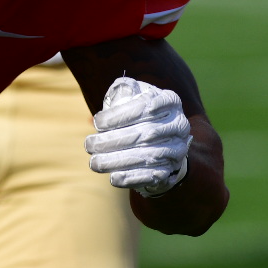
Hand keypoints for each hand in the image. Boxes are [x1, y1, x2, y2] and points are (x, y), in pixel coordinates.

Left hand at [85, 75, 191, 196]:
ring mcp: (178, 148)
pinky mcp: (172, 168)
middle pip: (146, 133)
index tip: (97, 122)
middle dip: (113, 140)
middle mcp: (179, 124)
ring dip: (118, 161)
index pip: (144, 106)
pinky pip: (152, 175)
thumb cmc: (138, 113)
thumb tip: (122, 91)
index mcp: (170, 100)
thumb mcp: (132, 96)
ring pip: (148, 156)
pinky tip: (114, 177)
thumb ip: (125, 90)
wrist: (159, 140)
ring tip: (95, 163)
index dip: (119, 115)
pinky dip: (132, 177)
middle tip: (89, 145)